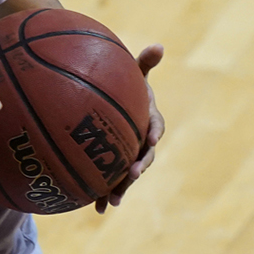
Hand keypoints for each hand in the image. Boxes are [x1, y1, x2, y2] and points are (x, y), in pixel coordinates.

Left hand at [97, 44, 163, 212]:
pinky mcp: (114, 165)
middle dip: (140, 166)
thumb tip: (158, 45)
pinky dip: (103, 193)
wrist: (111, 101)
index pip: (155, 126)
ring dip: (122, 187)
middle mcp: (141, 140)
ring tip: (112, 201)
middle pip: (145, 155)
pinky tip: (95, 208)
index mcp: (148, 119)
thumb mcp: (132, 73)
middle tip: (134, 174)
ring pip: (128, 173)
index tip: (150, 137)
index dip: (153, 132)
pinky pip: (110, 180)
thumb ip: (143, 63)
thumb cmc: (123, 85)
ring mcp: (128, 154)